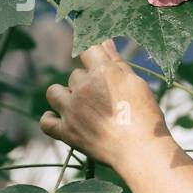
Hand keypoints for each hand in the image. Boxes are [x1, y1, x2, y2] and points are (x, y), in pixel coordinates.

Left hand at [39, 39, 170, 171]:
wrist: (141, 151)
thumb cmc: (145, 117)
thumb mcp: (136, 84)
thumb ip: (118, 63)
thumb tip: (105, 42)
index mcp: (103, 72)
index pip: (88, 48)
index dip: (91, 51)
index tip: (95, 57)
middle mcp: (83, 88)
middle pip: (76, 75)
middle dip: (88, 83)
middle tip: (105, 99)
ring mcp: (71, 111)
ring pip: (54, 92)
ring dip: (65, 96)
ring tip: (80, 106)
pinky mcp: (66, 132)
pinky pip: (46, 121)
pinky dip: (50, 118)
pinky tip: (60, 118)